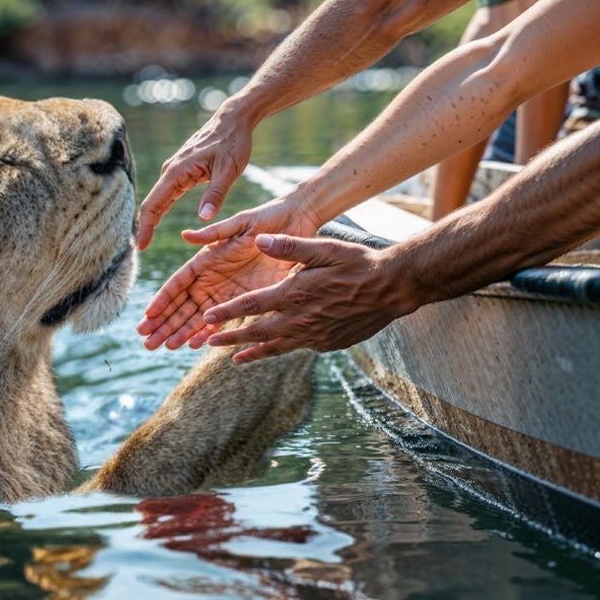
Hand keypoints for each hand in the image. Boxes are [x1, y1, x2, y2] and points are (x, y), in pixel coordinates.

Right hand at [136, 107, 253, 249]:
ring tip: (147, 239)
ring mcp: (175, 170)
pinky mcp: (183, 171)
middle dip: (145, 225)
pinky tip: (158, 220)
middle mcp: (171, 170)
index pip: (155, 203)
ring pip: (159, 198)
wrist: (233, 120)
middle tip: (142, 248)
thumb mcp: (229, 170)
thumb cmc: (233, 142)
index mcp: (177, 171)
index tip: (142, 246)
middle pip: (152, 202)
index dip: (146, 226)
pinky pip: (168, 193)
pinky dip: (162, 207)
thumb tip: (203, 218)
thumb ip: (216, 193)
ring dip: (152, 218)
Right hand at [137, 197, 317, 349]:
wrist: (294, 225)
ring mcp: (225, 290)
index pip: (178, 283)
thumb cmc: (265, 219)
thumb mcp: (240, 224)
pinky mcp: (243, 299)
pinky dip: (207, 332)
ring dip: (180, 331)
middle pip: (181, 304)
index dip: (162, 300)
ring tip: (164, 347)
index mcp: (206, 259)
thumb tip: (186, 235)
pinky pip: (220, 319)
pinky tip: (194, 345)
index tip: (148, 316)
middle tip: (146, 341)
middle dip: (164, 323)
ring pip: (196, 316)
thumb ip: (214, 233)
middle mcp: (211, 277)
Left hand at [203, 235, 420, 363]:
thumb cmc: (358, 263)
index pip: (251, 306)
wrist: (392, 288)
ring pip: (276, 347)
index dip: (226, 313)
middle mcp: (301, 320)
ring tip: (235, 359)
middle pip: (257, 333)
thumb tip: (259, 241)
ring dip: (253, 352)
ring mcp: (315, 335)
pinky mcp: (328, 343)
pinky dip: (281, 350)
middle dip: (231, 339)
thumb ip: (290, 246)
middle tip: (209, 343)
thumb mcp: (324, 248)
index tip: (206, 318)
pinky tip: (275, 349)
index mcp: (295, 294)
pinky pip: (298, 348)